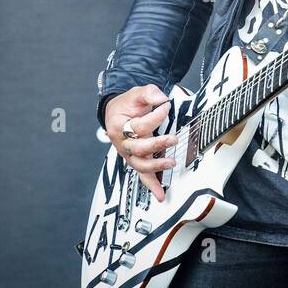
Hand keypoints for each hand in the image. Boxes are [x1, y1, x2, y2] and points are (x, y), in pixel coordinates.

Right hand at [104, 85, 177, 201]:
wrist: (115, 113)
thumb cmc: (126, 104)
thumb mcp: (137, 92)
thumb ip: (150, 93)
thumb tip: (162, 99)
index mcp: (119, 126)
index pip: (139, 125)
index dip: (156, 116)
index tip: (166, 106)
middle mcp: (122, 143)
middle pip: (138, 148)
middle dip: (157, 144)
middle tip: (173, 138)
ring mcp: (128, 154)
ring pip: (140, 165)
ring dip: (156, 166)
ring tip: (171, 162)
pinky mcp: (135, 160)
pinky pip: (143, 175)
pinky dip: (152, 186)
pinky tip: (160, 195)